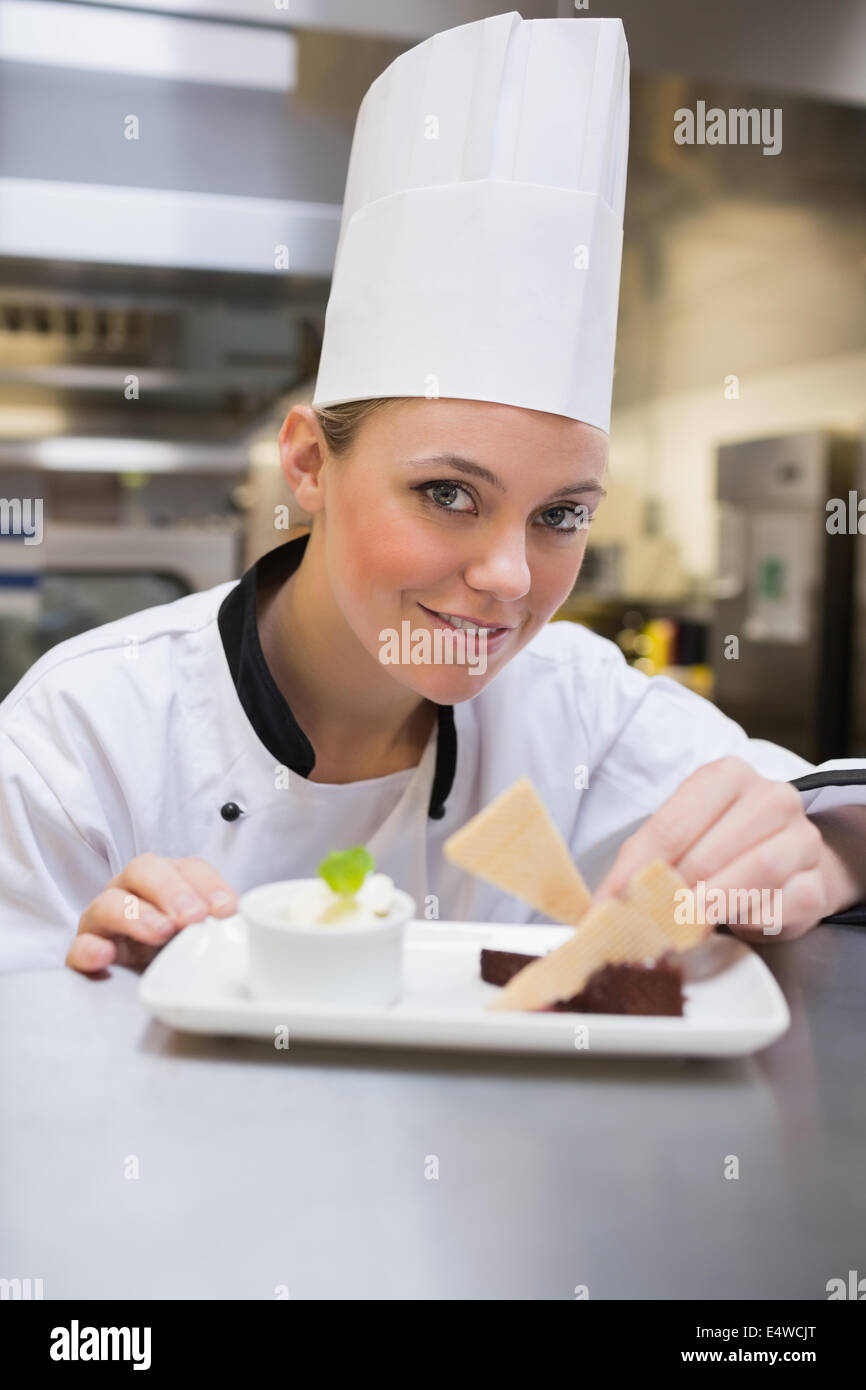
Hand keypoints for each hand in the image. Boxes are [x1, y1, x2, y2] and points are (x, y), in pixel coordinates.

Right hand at [67, 854, 237, 973]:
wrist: (148, 985)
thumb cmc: (180, 951)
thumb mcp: (205, 936)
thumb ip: (220, 927)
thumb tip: (245, 928)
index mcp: (169, 881)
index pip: (188, 868)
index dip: (208, 884)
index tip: (227, 909)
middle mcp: (133, 891)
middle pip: (144, 869)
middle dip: (171, 890)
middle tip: (193, 917)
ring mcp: (105, 919)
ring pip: (109, 903)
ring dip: (137, 915)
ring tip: (161, 933)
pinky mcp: (87, 950)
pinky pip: (80, 945)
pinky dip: (90, 949)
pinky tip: (106, 956)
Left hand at [594, 756, 857, 941]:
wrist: (787, 860)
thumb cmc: (721, 846)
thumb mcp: (681, 839)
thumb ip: (645, 863)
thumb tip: (604, 906)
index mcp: (727, 776)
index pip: (671, 826)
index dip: (635, 871)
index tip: (610, 906)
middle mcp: (771, 798)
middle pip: (709, 852)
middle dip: (671, 894)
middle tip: (644, 924)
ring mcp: (801, 838)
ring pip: (753, 874)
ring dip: (710, 906)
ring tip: (681, 927)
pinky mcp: (816, 883)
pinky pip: (780, 906)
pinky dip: (748, 921)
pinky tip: (731, 925)